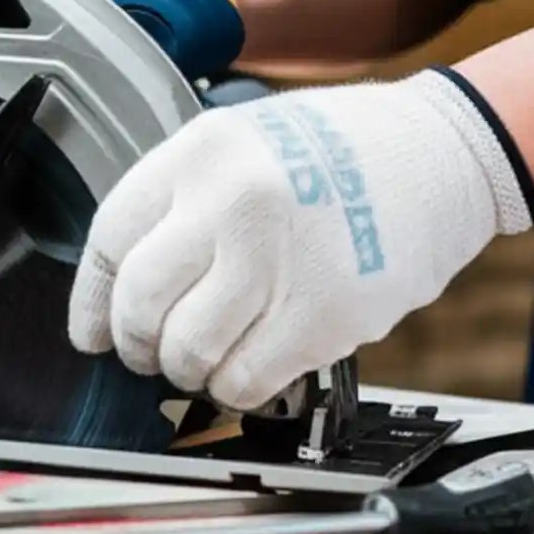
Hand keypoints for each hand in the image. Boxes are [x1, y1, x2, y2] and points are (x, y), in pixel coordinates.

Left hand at [68, 69, 533, 409]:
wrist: (441, 154)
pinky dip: (234, 389)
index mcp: (200, 153)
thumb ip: (180, 206)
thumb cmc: (336, 153)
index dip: (92, 301)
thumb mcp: (241, 145)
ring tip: (204, 359)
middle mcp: (232, 202)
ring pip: (187, 353)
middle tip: (149, 352)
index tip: (93, 333)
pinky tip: (247, 368)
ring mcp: (279, 260)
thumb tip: (120, 293)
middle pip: (141, 305)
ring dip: (186, 371)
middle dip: (136, 346)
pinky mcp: (324, 315)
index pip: (111, 240)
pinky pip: (244, 381)